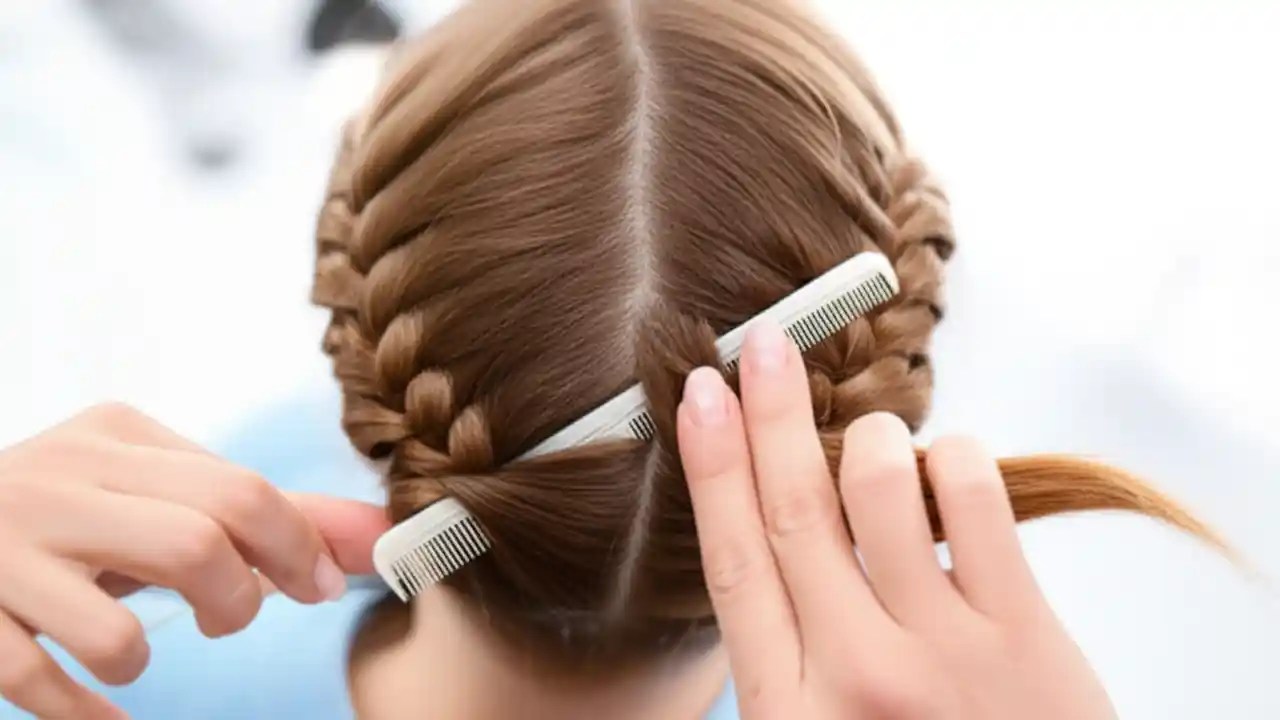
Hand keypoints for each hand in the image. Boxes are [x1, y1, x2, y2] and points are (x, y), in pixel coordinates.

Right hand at [0, 403, 389, 719]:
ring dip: (150, 660)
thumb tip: (379, 538)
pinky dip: (90, 716)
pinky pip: (40, 686)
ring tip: (145, 648)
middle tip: (234, 617)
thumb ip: (264, 511)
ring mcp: (2, 550)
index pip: (242, 492)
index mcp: (116, 436)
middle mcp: (57, 482)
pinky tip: (111, 717)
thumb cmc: (72, 511)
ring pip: (116, 632)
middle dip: (240, 600)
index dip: (299, 550)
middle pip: (195, 546)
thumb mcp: (157, 486)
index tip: (318, 586)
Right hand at [676, 323, 1115, 719]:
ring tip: (873, 433)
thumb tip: (783, 530)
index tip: (699, 395)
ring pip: (882, 489)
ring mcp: (944, 659)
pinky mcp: (1028, 644)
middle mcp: (855, 678)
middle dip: (770, 412)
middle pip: (794, 510)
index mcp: (787, 710)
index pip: (733, 560)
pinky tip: (948, 462)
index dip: (711, 467)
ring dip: (871, 435)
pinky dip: (955, 457)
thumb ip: (796, 656)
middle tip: (761, 341)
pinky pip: (976, 503)